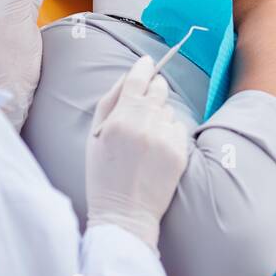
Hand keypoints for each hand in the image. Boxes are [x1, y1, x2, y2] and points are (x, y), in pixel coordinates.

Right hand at [86, 54, 188, 249]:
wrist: (124, 213)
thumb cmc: (103, 174)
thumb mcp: (95, 135)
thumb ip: (110, 101)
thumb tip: (129, 76)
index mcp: (120, 119)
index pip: (137, 79)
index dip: (143, 67)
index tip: (147, 62)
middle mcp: (145, 125)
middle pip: (159, 88)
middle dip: (154, 89)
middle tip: (144, 103)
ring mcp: (165, 139)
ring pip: (168, 109)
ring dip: (159, 115)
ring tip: (145, 139)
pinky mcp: (180, 152)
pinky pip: (178, 128)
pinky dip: (169, 133)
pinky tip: (156, 151)